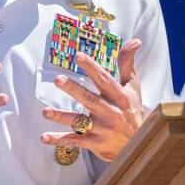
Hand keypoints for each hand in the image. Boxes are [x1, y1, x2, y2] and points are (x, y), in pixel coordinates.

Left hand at [41, 38, 145, 163]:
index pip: (104, 80)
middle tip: (58, 79)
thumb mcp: (133, 87)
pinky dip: (59, 140)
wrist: (140, 144)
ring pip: (79, 122)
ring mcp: (102, 129)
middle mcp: (110, 112)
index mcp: (119, 96)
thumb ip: (127, 64)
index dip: (92, 67)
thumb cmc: (132, 111)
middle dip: (73, 89)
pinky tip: (44, 137)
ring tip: (45, 112)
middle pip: (89, 99)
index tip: (79, 56)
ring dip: (61, 117)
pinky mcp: (94, 143)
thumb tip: (134, 41)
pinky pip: (74, 141)